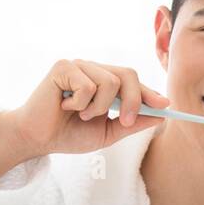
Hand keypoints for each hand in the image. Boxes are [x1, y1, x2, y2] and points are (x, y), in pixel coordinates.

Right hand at [11, 59, 169, 156]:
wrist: (38, 139)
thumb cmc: (69, 134)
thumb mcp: (108, 133)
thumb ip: (132, 124)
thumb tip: (160, 116)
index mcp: (104, 81)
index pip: (133, 82)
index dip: (149, 93)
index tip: (165, 106)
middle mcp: (93, 69)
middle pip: (127, 74)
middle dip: (132, 100)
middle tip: (123, 121)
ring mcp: (79, 65)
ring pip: (109, 81)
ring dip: (98, 108)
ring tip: (81, 115)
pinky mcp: (63, 66)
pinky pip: (88, 85)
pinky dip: (80, 104)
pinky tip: (65, 107)